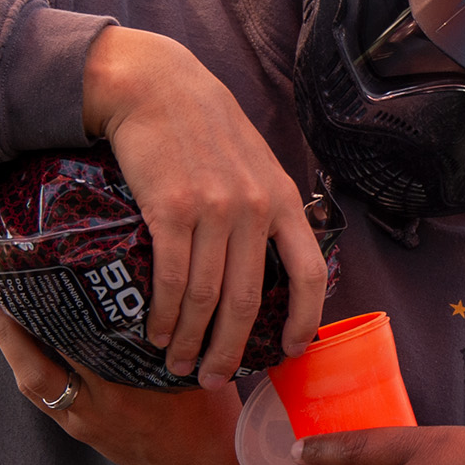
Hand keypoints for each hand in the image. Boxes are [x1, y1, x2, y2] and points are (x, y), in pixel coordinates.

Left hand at [0, 309, 293, 464]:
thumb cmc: (206, 413)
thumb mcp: (189, 366)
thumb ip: (164, 335)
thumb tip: (142, 290)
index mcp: (123, 390)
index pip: (74, 344)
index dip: (52, 311)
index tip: (42, 280)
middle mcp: (95, 408)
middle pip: (34, 370)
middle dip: (11, 334)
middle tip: (4, 298)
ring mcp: (84, 424)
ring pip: (32, 387)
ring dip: (15, 353)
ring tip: (10, 318)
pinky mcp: (81, 432)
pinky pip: (44, 399)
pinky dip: (32, 370)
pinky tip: (32, 349)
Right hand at [82, 25, 325, 386]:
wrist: (155, 85)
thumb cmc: (204, 127)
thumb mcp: (255, 162)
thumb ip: (267, 208)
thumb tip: (274, 259)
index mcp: (281, 200)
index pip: (309, 273)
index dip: (305, 320)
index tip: (289, 351)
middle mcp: (252, 209)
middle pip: (247, 301)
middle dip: (230, 350)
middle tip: (216, 379)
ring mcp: (212, 210)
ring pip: (205, 298)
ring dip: (190, 340)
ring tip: (180, 364)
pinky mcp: (169, 209)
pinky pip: (169, 278)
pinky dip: (162, 314)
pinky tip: (156, 332)